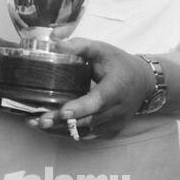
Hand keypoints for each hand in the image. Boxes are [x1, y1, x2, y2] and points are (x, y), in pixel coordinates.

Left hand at [28, 39, 154, 140]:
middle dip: (61, 122)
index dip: (81, 108)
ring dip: (59, 129)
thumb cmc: (119, 64)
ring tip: (35, 123)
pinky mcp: (110, 132)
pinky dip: (68, 132)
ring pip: (85, 131)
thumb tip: (54, 43)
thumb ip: (79, 46)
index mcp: (116, 88)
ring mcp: (114, 123)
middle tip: (38, 120)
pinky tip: (49, 127)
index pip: (98, 101)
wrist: (144, 83)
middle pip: (87, 120)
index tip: (64, 112)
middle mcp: (117, 110)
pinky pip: (87, 135)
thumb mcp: (102, 50)